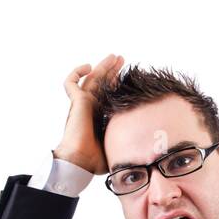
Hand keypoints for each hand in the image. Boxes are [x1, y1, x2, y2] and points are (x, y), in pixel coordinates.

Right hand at [53, 53, 123, 174]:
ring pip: (91, 79)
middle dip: (111, 71)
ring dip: (103, 67)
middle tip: (122, 60)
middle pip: (101, 83)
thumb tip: (146, 148)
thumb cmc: (96, 160)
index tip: (128, 77)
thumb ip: (129, 143)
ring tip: (115, 57)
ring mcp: (82, 104)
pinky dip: (76, 72)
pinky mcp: (76, 102)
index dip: (115, 84)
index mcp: (98, 117)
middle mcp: (90, 108)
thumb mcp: (118, 147)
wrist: (80, 161)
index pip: (108, 95)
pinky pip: (71, 83)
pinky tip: (88, 67)